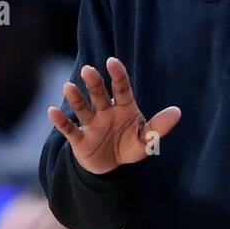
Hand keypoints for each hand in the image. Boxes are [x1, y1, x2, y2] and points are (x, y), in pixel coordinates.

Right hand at [47, 57, 179, 174]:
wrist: (111, 166)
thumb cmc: (129, 146)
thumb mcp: (146, 140)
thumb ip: (159, 127)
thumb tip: (177, 112)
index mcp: (124, 108)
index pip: (121, 89)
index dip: (117, 75)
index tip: (112, 61)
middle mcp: (106, 111)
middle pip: (99, 94)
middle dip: (94, 83)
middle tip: (89, 70)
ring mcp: (91, 124)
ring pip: (83, 108)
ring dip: (76, 98)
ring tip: (68, 86)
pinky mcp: (80, 139)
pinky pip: (70, 129)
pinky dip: (61, 121)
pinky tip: (52, 111)